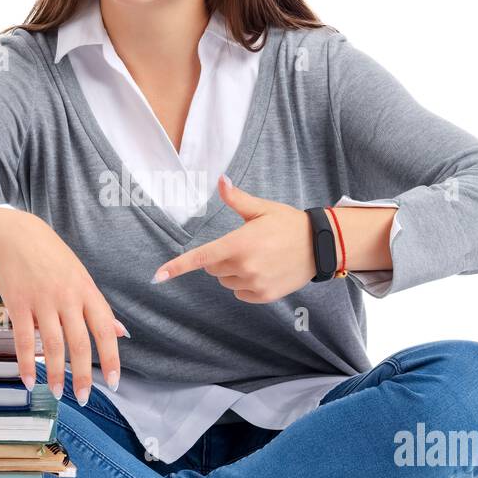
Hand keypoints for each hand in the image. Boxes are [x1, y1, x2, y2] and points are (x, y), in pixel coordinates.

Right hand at [0, 211, 127, 399]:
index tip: (113, 383)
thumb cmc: (54, 259)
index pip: (105, 330)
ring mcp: (42, 301)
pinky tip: (30, 380)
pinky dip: (26, 362)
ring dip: (55, 373)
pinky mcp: (18, 303)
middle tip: (83, 398)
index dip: (111, 358)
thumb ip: (100, 308)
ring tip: (58, 393)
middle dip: (82, 374)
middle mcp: (67, 298)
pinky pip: (22, 339)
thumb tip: (122, 333)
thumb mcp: (83, 278)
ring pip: (51, 344)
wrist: (19, 237)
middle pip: (79, 342)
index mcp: (87, 292)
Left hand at [150, 175, 316, 301]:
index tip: (157, 277)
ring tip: (258, 257)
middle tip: (244, 245)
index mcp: (239, 243)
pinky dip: (245, 284)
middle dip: (220, 258)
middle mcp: (244, 266)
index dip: (177, 267)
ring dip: (233, 272)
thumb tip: (220, 181)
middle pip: (212, 269)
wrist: (319, 246)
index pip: (201, 258)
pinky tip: (263, 271)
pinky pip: (240, 293)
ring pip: (226, 282)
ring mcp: (254, 283)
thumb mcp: (262, 209)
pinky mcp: (263, 296)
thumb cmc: (288, 224)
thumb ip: (237, 199)